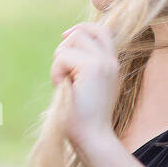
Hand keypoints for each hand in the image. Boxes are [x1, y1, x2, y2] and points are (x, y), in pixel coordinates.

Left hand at [50, 22, 119, 145]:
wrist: (93, 137)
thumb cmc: (83, 117)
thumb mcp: (85, 85)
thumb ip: (81, 64)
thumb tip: (67, 40)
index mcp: (111, 64)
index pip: (101, 31)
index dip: (81, 29)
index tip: (65, 38)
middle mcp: (111, 61)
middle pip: (83, 32)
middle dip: (65, 48)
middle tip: (63, 73)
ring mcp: (103, 63)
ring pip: (71, 41)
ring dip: (59, 62)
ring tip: (64, 83)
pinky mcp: (93, 68)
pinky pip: (63, 57)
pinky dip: (56, 72)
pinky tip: (63, 87)